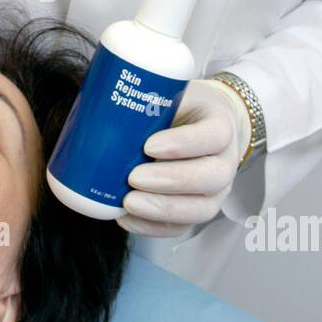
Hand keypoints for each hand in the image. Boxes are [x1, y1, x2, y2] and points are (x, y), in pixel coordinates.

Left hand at [116, 78, 251, 238]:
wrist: (202, 126)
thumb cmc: (181, 109)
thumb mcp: (173, 94)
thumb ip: (147, 96)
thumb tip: (96, 100)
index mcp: (221, 125)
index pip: (213, 135)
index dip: (183, 144)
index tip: (149, 145)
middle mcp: (226, 161)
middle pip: (211, 177)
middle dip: (171, 180)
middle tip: (133, 177)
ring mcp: (217, 191)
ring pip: (201, 209)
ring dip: (163, 209)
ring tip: (128, 202)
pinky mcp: (199, 210)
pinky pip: (182, 227)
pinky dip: (154, 227)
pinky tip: (127, 218)